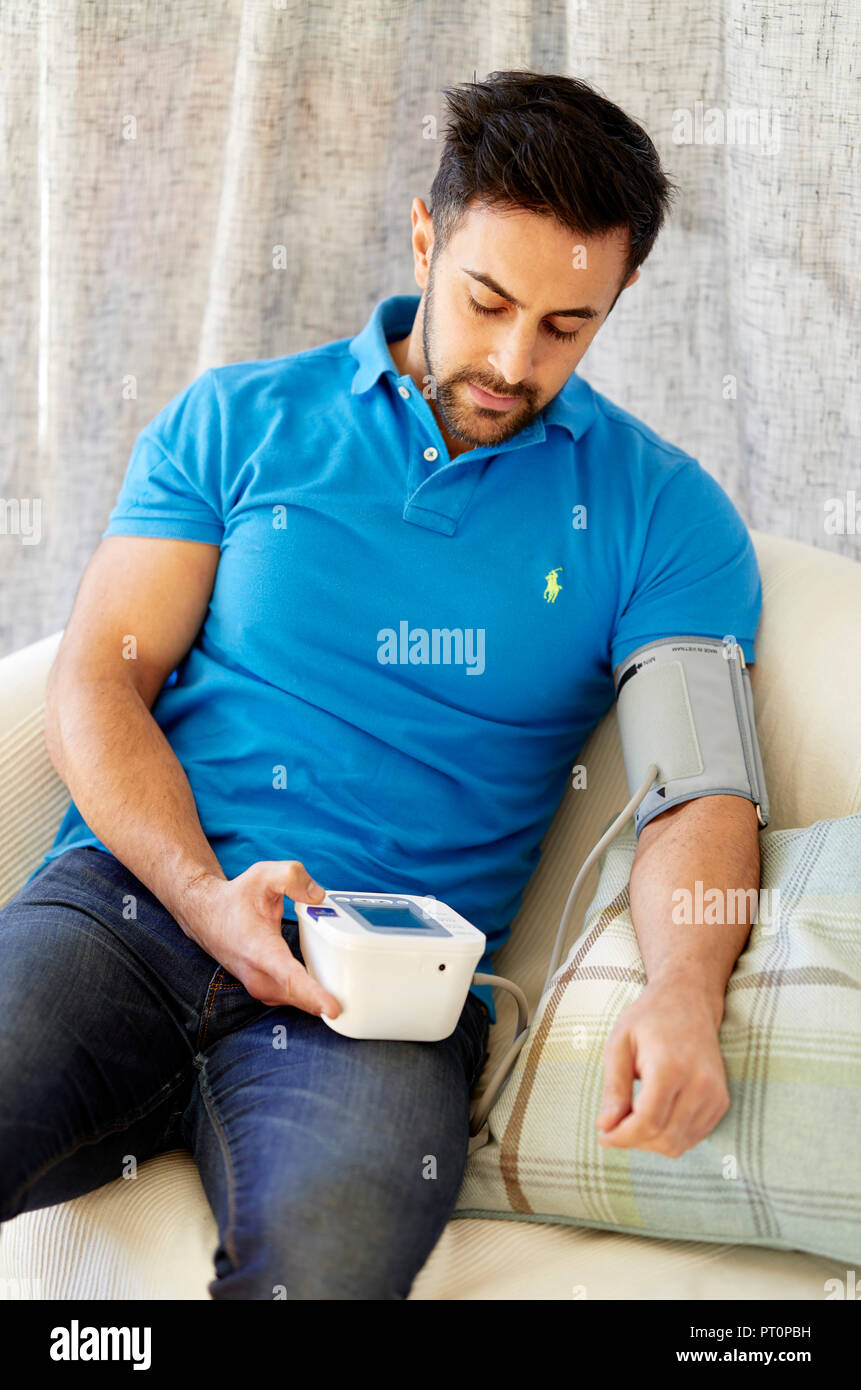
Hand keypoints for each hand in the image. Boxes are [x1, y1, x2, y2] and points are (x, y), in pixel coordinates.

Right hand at [181, 860, 341, 1018]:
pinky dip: (310, 998)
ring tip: (347, 998)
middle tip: (356, 1003)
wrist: (206, 915)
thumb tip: (317, 896)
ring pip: (298, 1001)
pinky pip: (294, 999)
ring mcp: (261, 987)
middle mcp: (258, 974)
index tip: (332, 1008)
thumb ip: (293, 877)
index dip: (313, 994)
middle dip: (326, 1001)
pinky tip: (327, 991)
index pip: (289, 976)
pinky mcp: (266, 991)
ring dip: (319, 1001)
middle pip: (299, 996)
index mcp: (260, 949)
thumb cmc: (236, 898)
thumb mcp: (264, 874)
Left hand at [595, 978, 728, 1157]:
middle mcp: (700, 1084)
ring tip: (632, 1119)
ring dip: (651, 1142)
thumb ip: (614, 1088)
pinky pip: (693, 1138)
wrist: (689, 1001)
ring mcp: (715, 1095)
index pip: (648, 1122)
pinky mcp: (721, 1102)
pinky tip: (654, 1116)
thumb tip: (605, 1126)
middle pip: (664, 1139)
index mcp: (670, 1067)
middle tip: (613, 1127)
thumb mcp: (619, 1044)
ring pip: (680, 1144)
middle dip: (633, 1142)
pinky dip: (670, 1137)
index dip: (622, 1137)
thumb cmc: (648, 1020)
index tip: (603, 1136)